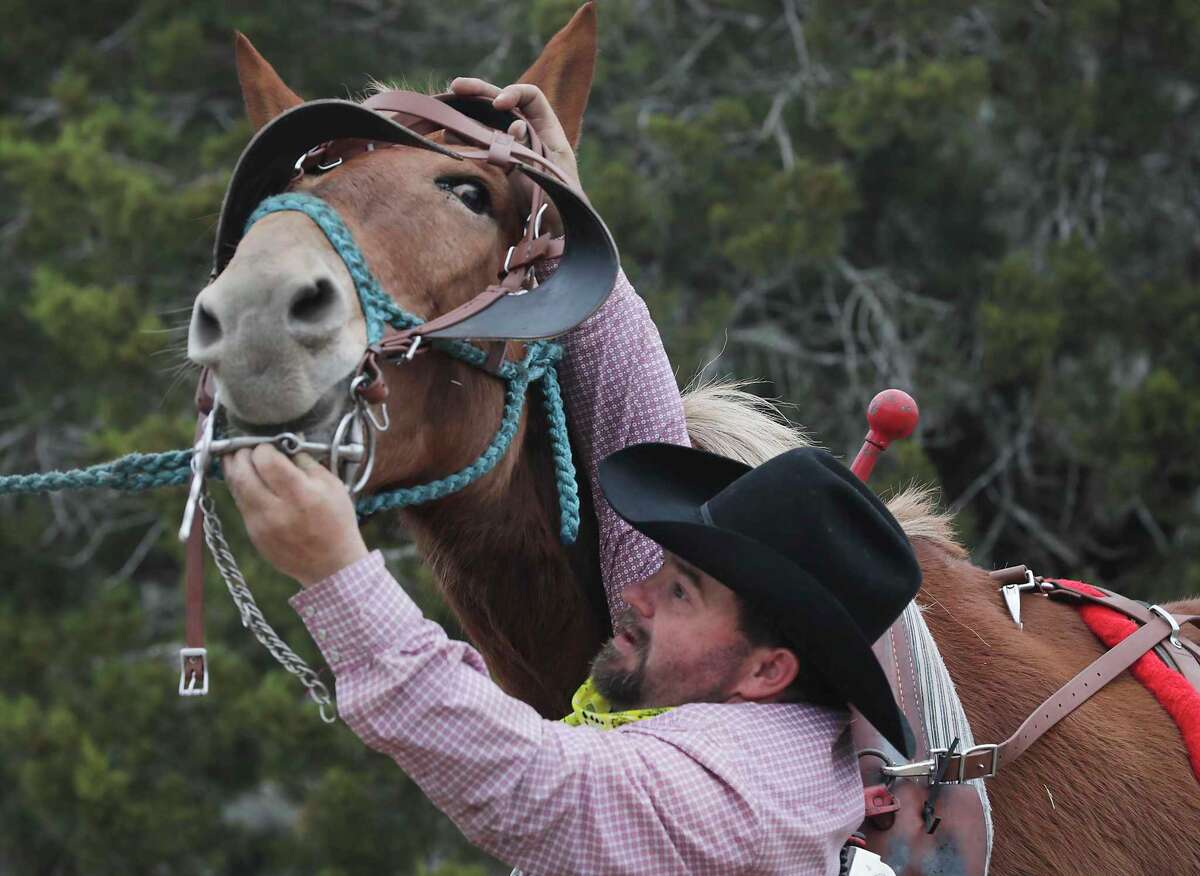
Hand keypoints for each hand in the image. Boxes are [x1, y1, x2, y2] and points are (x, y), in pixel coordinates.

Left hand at [222, 446, 367, 586]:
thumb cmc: (336, 522)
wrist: (331, 564)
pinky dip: (242, 488)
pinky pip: (240, 504)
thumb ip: (306, 462)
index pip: (265, 458)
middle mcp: (276, 509)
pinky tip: (249, 481)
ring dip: (235, 469)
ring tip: (240, 458)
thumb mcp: (332, 486)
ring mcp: (261, 524)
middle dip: (242, 453)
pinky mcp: (254, 535)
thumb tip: (285, 445)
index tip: (269, 446)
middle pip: (242, 471)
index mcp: (300, 493)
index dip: (264, 447)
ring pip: (236, 487)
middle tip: (247, 448)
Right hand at [449, 77, 586, 220]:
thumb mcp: (551, 172)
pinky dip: (459, 139)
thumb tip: (515, 125)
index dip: (514, 94)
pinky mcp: (492, 166)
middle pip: (499, 102)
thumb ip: (532, 147)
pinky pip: (474, 146)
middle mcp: (524, 134)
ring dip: (464, 114)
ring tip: (446, 113)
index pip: (531, 98)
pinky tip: (448, 136)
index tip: (499, 106)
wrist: (553, 231)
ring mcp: (506, 149)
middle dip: (478, 91)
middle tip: (456, 87)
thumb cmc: (561, 202)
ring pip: (483, 122)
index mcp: (546, 130)